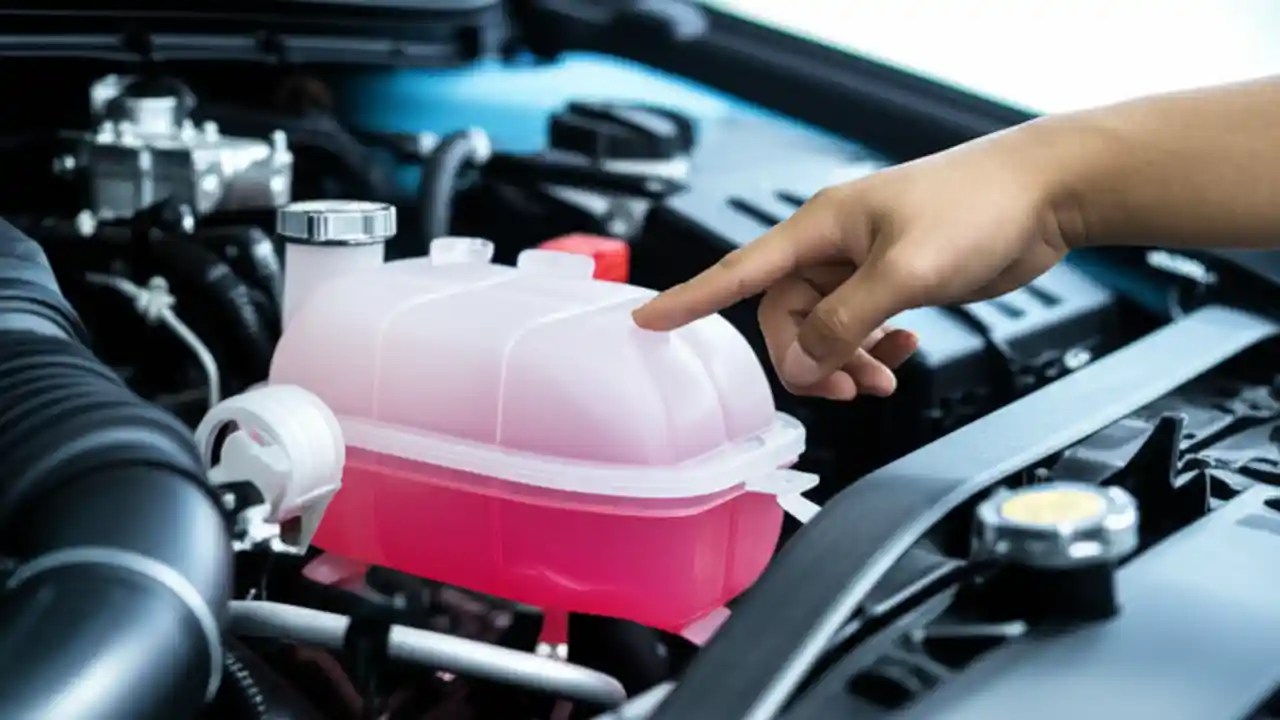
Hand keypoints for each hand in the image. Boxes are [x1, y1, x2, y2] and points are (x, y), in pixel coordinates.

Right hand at [632, 125, 1078, 399]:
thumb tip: (807, 361)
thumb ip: (848, 320)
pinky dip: (873, 349)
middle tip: (843, 388)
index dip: (691, 299)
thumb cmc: (977, 208)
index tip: (649, 322)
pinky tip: (902, 355)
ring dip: (845, 361)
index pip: (740, 270)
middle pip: (787, 317)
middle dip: (809, 359)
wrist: (1043, 195)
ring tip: (881, 381)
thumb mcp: (905, 272)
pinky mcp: (894, 280)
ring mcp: (863, 264)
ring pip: (826, 329)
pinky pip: (860, 326)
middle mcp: (834, 246)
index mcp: (821, 228)